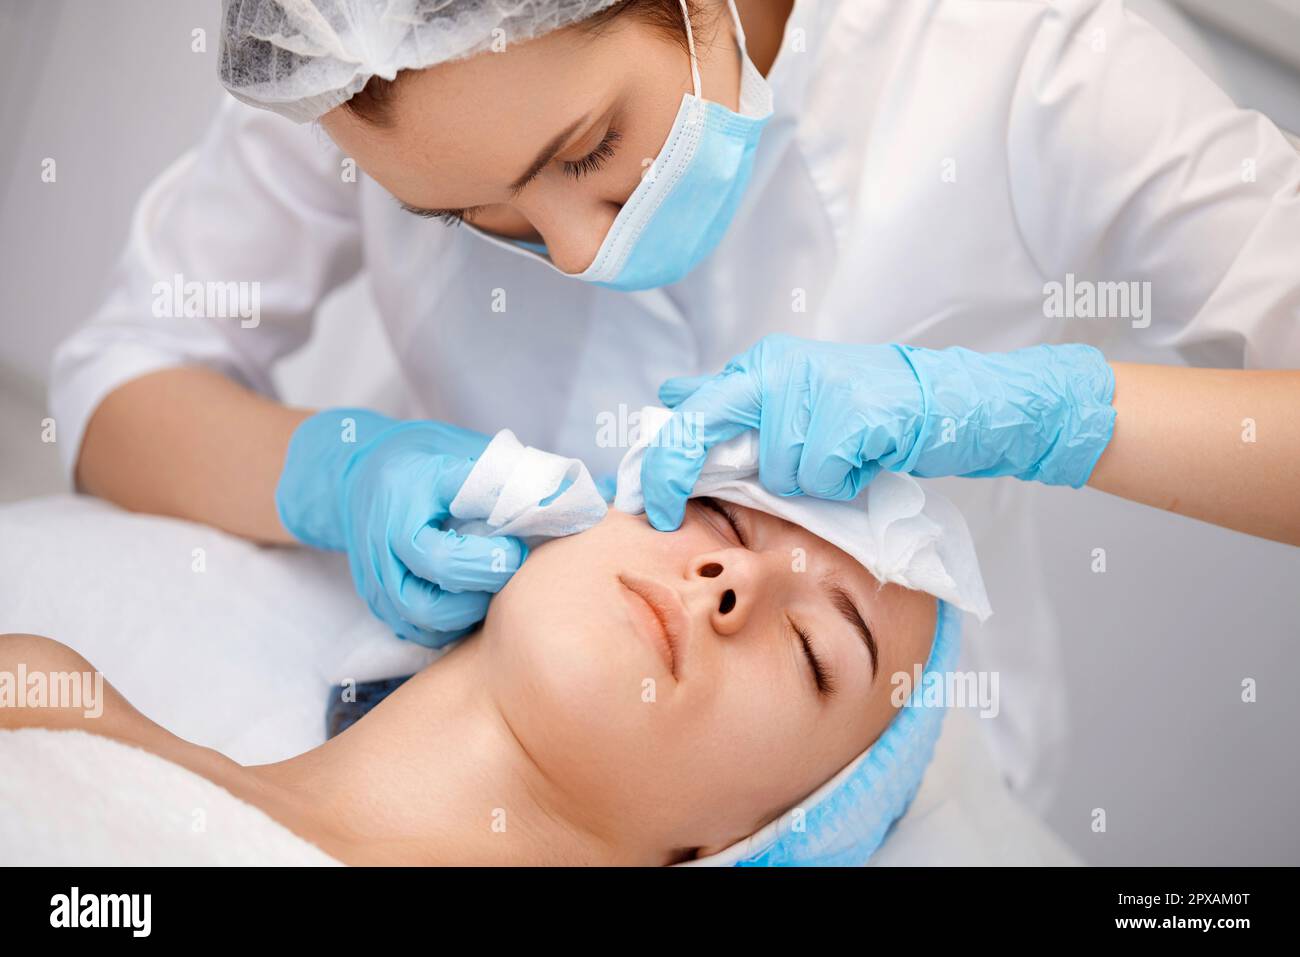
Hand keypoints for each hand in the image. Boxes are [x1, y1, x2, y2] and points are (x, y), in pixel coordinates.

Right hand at [276, 409, 526, 645]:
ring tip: (492, 586)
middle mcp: (382, 542)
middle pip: (428, 593)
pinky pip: (416, 630)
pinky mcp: (377, 600)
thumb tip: (563, 496)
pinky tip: (470, 599)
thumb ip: (506, 474)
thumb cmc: (422, 458)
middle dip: (481, 587)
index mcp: (405, 498)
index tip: (518, 545)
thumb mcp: (461, 449)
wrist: (359, 474)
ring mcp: (375, 576)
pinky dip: (449, 625)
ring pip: (422, 619)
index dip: (489, 557)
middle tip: (510, 569)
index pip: (443, 548)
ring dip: (466, 612)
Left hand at [640, 334, 1115, 529]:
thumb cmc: (870, 414)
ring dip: (810, 483)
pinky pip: (821, 478)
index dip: (659, 459)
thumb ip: (738, 405)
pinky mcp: (849, 413)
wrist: (950, 403)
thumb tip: (670, 397)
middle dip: (676, 471)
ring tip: (845, 458)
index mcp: (762, 367)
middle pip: (703, 426)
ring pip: (778, 473)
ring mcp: (814, 387)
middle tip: (663, 513)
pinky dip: (844, 483)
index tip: (644, 501)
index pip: (691, 410)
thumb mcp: (796, 402)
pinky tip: (867, 459)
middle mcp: (779, 367)